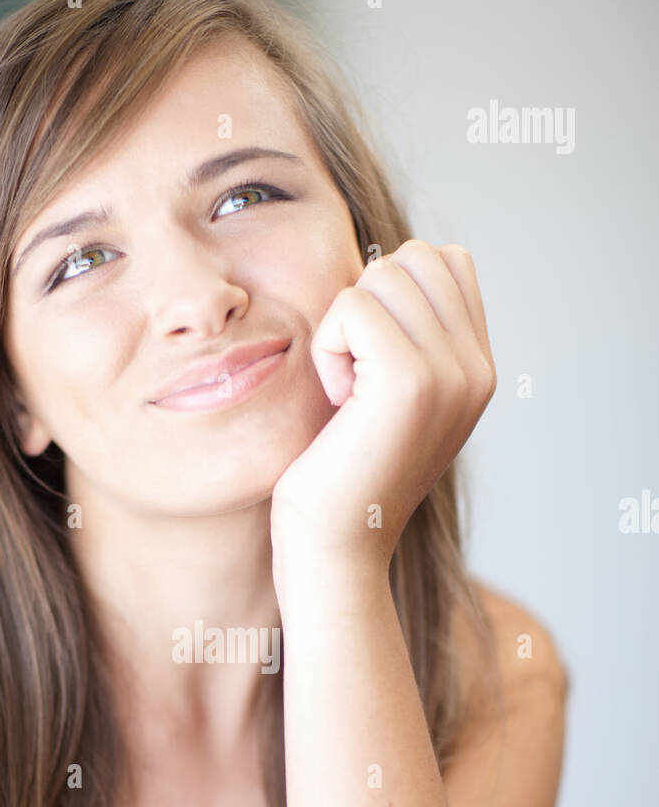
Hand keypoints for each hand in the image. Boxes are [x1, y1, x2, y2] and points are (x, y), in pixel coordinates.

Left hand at [270, 240, 495, 566]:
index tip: (371, 364)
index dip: (391, 295)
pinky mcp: (411, 382)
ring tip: (347, 392)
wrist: (335, 547)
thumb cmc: (340, 473)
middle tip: (354, 377)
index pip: (447, 261)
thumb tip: (385, 266)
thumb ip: (409, 335)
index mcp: (478, 369)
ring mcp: (452, 374)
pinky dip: (328, 347)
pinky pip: (353, 306)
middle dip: (365, 303)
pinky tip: (337, 401)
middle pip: (414, 258)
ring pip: (383, 275)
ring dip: (343, 328)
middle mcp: (477, 369)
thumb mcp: (388, 396)